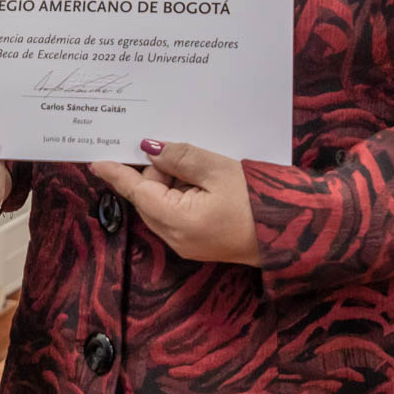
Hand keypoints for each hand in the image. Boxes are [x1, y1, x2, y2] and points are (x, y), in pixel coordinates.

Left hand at [92, 140, 261, 266]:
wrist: (296, 234)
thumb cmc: (259, 200)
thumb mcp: (218, 169)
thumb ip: (180, 157)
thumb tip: (151, 150)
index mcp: (176, 221)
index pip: (136, 191)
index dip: (117, 174)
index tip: (96, 161)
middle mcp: (176, 238)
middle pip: (149, 196)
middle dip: (159, 171)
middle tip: (180, 151)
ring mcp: (189, 243)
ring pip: (164, 203)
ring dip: (175, 181)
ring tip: (203, 166)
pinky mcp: (201, 242)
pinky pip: (179, 212)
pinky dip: (185, 192)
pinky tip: (207, 180)